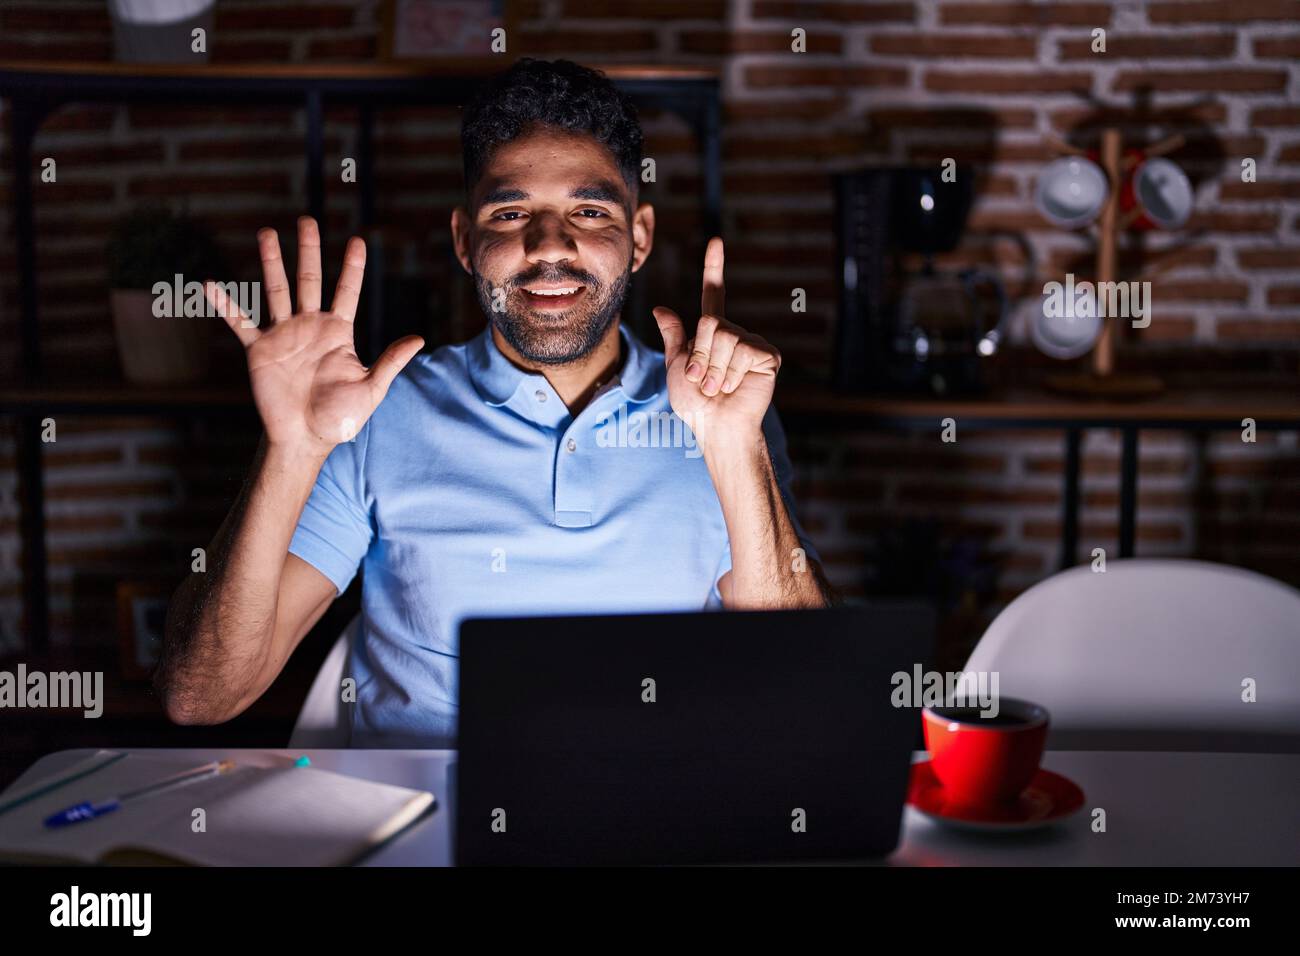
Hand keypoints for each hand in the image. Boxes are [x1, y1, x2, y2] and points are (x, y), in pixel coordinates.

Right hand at [206, 216, 423, 459]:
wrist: (305, 439)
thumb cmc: (340, 419)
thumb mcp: (371, 388)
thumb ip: (390, 360)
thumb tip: (419, 339)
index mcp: (338, 333)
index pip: (347, 291)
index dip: (352, 267)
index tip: (357, 241)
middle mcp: (310, 327)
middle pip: (309, 280)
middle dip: (308, 250)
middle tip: (306, 220)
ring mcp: (283, 336)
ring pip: (276, 290)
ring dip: (271, 262)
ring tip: (267, 233)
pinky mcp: (260, 350)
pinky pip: (240, 323)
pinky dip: (226, 305)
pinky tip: (211, 284)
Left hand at [652, 237, 780, 448]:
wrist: (715, 426)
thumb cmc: (695, 402)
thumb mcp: (675, 366)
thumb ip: (674, 337)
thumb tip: (661, 309)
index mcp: (713, 332)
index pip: (714, 293)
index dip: (714, 267)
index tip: (717, 241)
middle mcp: (734, 332)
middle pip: (711, 322)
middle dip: (699, 354)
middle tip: (700, 379)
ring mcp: (751, 342)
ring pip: (725, 336)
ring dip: (712, 367)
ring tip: (715, 386)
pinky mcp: (767, 355)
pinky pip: (742, 350)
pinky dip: (730, 371)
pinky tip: (732, 386)